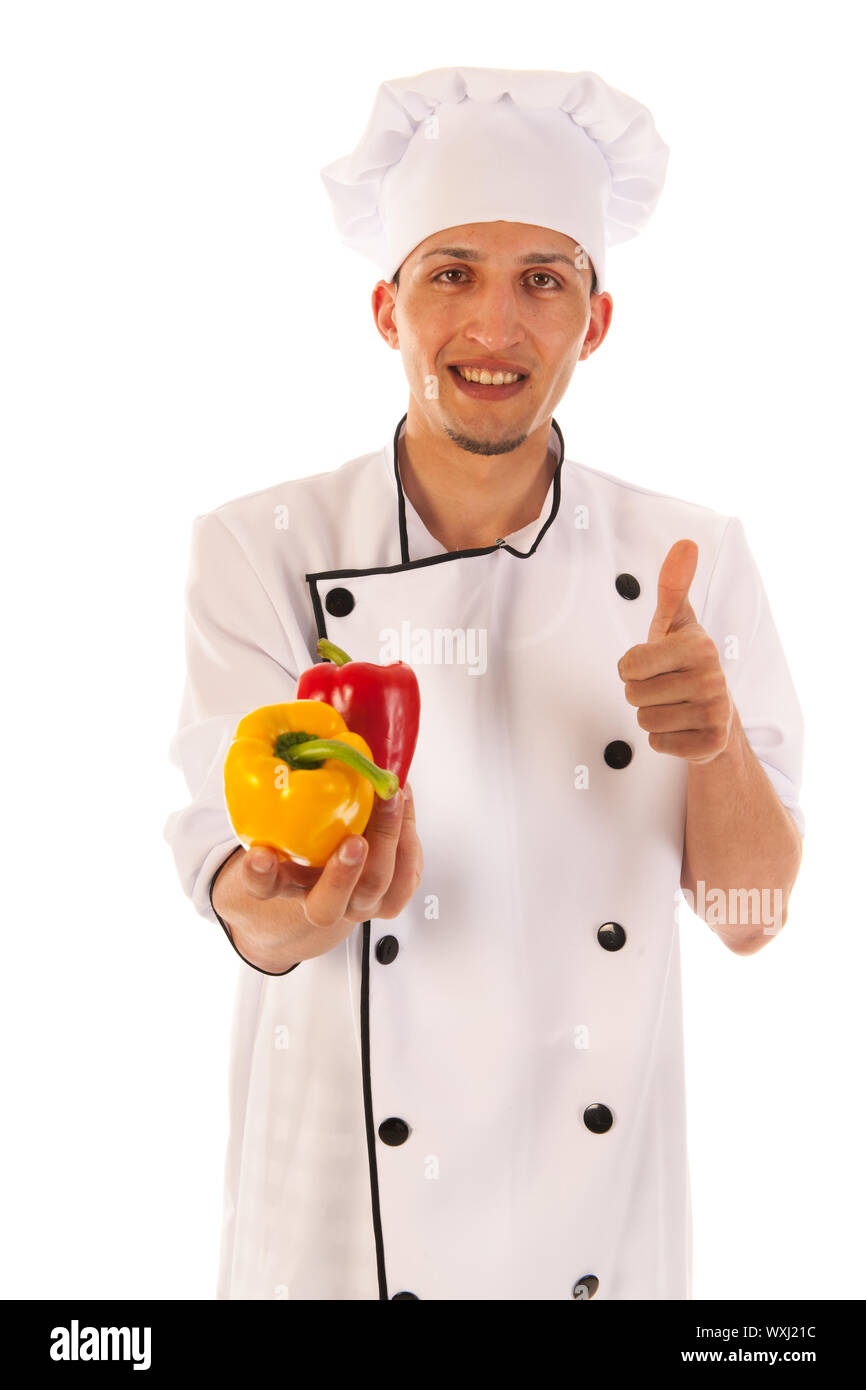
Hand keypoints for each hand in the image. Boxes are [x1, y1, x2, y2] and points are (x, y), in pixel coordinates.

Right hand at [235, 780, 423, 959]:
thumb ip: (300, 783)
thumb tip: (315, 733)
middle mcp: (320, 900)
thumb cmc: (317, 829)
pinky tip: (403, 803)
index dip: (258, 875)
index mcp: (285, 881)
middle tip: (354, 842)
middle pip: (325, 907)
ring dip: (387, 841)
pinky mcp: (390, 898)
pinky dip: (408, 839)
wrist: (346, 862)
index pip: (262, 886)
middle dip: (342, 875)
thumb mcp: (300, 809)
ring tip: (392, 798)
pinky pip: (404, 879)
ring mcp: (357, 904)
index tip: (260, 854)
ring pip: (372, 888)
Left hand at [617, 539, 733, 763]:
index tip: (652, 664)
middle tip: (666, 688)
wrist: (717, 712)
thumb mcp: (676, 623)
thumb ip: (673, 585)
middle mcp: (713, 679)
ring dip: (652, 716)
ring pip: (644, 721)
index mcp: (700, 646)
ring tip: (674, 706)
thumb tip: (686, 543)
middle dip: (641, 693)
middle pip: (633, 695)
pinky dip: (664, 740)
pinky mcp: (710, 744)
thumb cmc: (685, 662)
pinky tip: (683, 727)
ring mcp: (715, 713)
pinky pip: (658, 745)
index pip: (629, 664)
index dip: (631, 667)